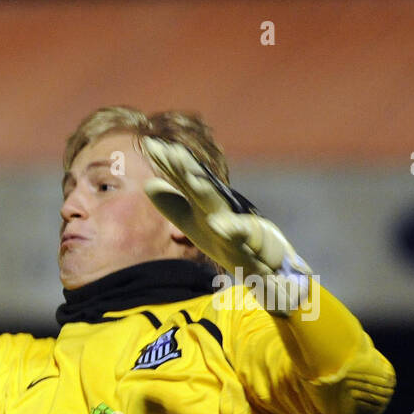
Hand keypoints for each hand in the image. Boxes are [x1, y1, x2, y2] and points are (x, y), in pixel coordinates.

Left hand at [142, 137, 312, 316]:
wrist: (264, 269)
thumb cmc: (227, 241)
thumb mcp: (194, 224)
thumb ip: (173, 204)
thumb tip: (148, 183)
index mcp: (206, 205)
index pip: (185, 181)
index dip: (168, 163)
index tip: (149, 144)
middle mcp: (221, 210)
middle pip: (200, 187)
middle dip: (186, 169)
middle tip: (170, 150)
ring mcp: (237, 226)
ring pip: (218, 206)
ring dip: (204, 190)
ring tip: (190, 176)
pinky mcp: (250, 245)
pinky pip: (240, 237)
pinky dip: (231, 229)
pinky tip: (217, 224)